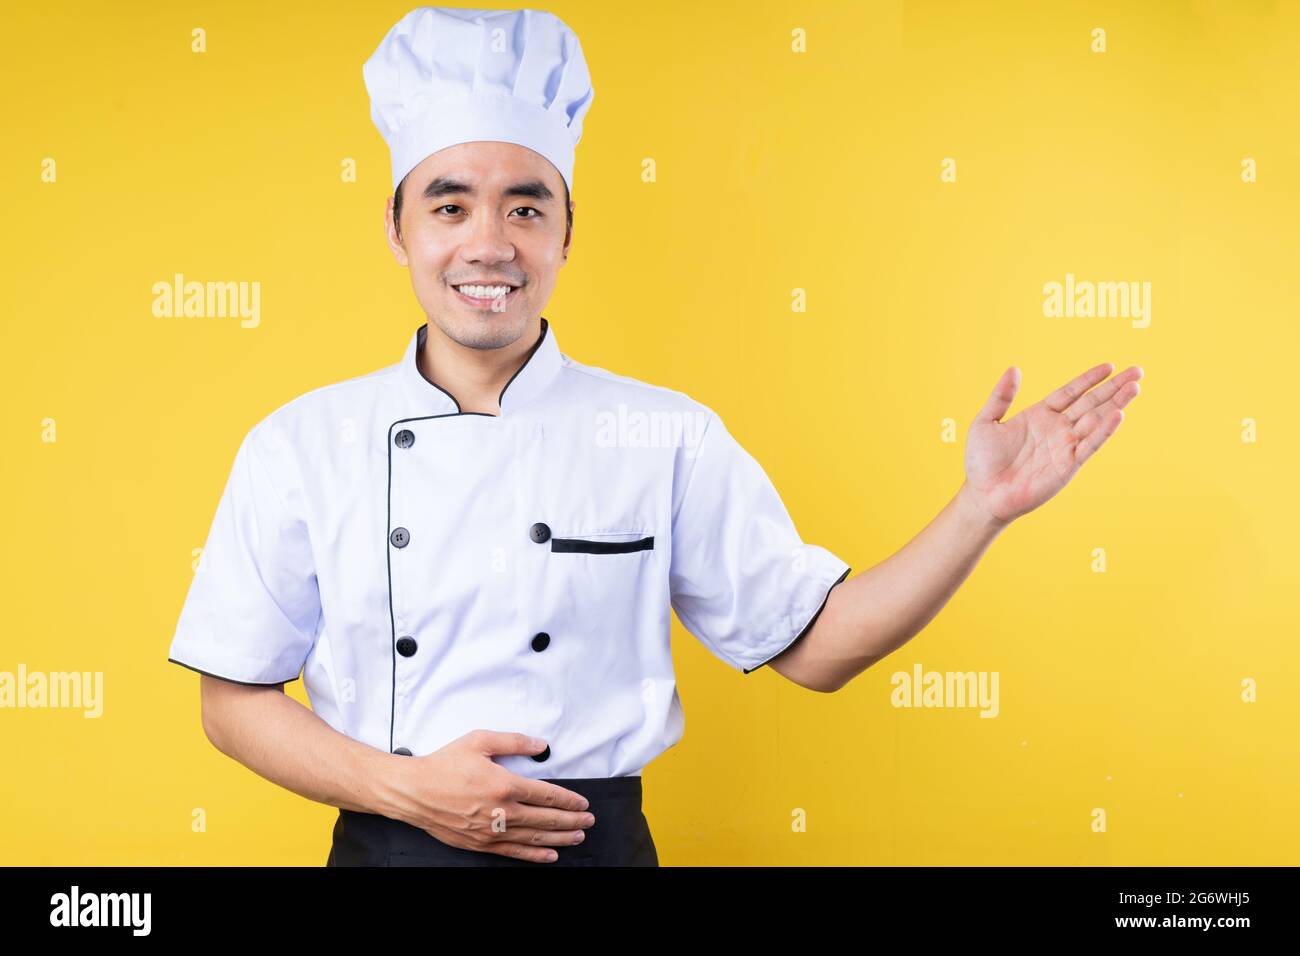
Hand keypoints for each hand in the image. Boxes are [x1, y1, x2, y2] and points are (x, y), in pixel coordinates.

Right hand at [382, 730, 595, 862]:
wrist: (413, 791)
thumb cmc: (444, 764)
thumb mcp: (479, 741)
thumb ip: (514, 741)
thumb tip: (541, 745)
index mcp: (504, 784)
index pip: (546, 794)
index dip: (569, 800)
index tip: (583, 802)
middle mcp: (501, 811)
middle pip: (546, 819)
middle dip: (572, 820)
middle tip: (589, 821)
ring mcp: (491, 831)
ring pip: (535, 837)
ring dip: (560, 838)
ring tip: (579, 837)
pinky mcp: (481, 843)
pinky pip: (514, 852)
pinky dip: (536, 856)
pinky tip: (551, 856)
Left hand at [962, 362, 1142, 525]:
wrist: (983, 494)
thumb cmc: (982, 461)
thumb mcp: (986, 422)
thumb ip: (1001, 396)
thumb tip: (1014, 369)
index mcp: (1040, 415)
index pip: (1071, 392)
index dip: (1089, 379)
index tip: (1109, 366)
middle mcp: (1057, 428)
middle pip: (1091, 403)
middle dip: (1114, 388)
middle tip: (1137, 371)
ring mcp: (1064, 446)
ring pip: (1096, 420)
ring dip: (1116, 404)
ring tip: (1135, 387)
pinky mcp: (1068, 465)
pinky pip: (1089, 445)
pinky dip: (1104, 430)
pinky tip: (1118, 414)